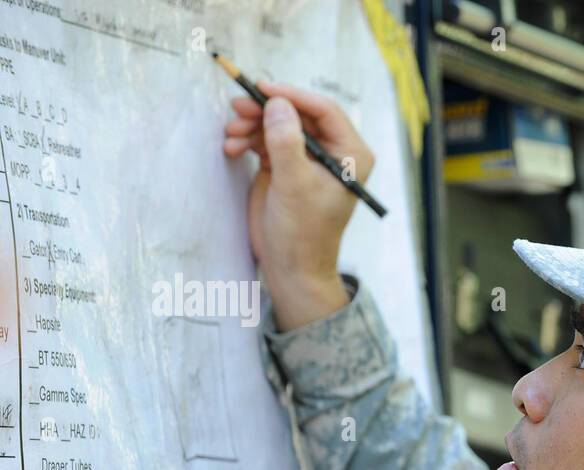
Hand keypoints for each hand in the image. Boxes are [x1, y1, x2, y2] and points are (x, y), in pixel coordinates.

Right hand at [222, 81, 375, 329]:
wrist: (292, 266)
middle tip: (237, 108)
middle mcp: (333, 151)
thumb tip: (278, 103)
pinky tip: (232, 147)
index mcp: (350, 154)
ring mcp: (308, 158)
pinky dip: (248, 140)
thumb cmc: (304, 232)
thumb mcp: (295, 184)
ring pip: (279, 124)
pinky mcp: (287, 166)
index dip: (292, 96)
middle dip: (266, 110)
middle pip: (298, 114)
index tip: (262, 88)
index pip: (324, 111)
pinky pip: (267, 140)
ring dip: (252, 125)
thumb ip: (286, 142)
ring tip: (231, 134)